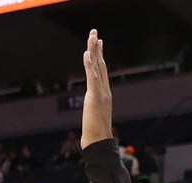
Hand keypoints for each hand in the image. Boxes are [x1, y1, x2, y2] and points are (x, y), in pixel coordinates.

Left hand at [80, 29, 112, 147]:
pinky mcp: (94, 96)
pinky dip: (89, 65)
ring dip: (94, 50)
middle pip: (101, 64)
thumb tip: (91, 108)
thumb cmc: (97, 133)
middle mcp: (105, 90)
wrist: (99, 141)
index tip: (99, 42)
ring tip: (92, 36)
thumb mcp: (95, 115)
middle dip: (97, 47)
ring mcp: (101, 92)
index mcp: (105, 93)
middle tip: (95, 32)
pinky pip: (91, 77)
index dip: (100, 55)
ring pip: (97, 67)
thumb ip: (94, 107)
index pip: (102, 70)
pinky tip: (87, 53)